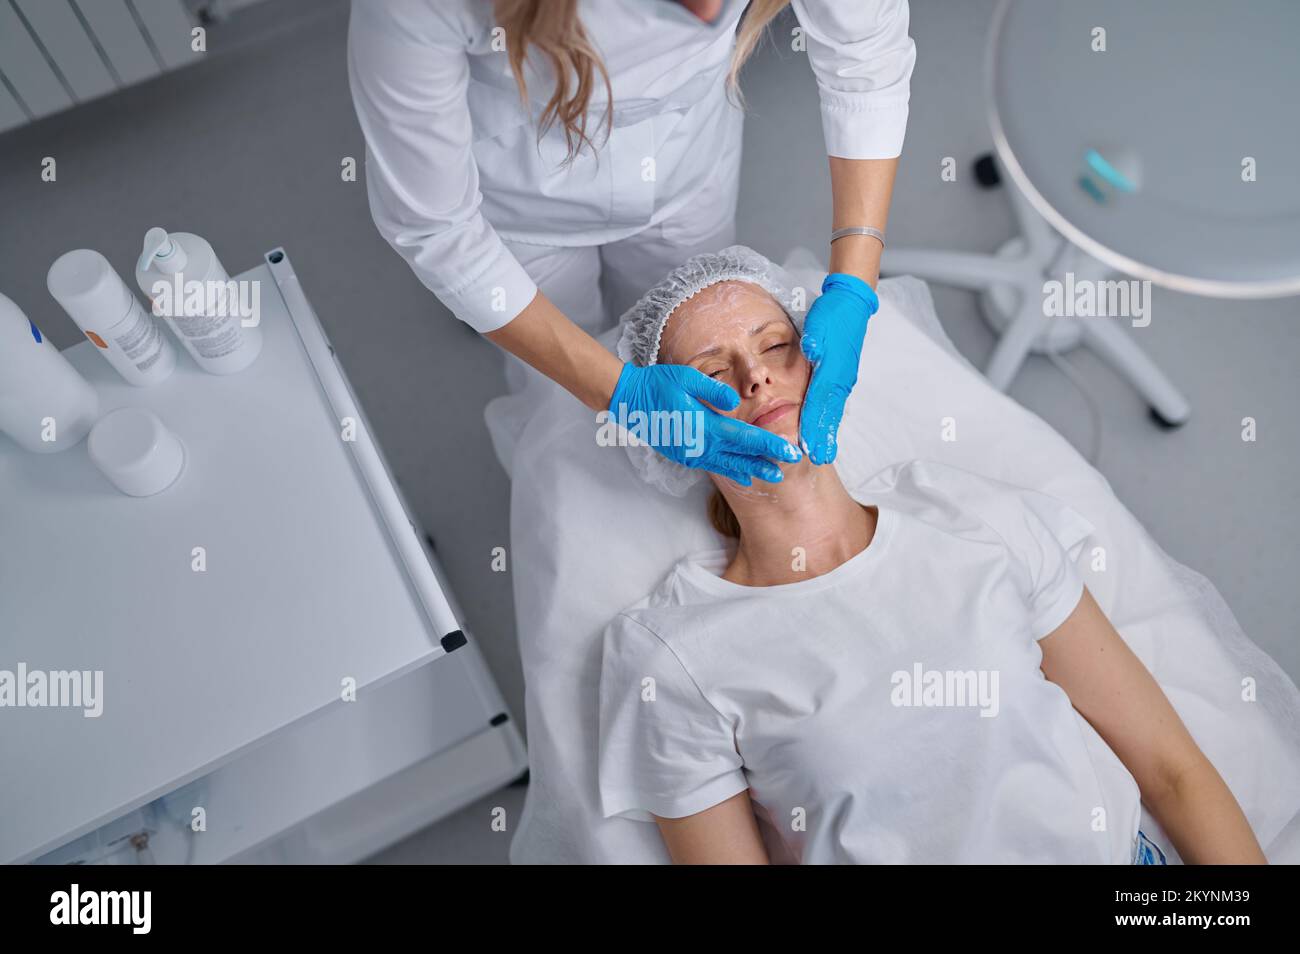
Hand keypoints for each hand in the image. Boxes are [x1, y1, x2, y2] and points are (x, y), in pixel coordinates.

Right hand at [609, 363, 801, 485]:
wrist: (629, 401)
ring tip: (772, 475)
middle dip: (767, 461)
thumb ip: (712, 390)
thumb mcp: (685, 378)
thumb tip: (736, 402)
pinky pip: (714, 465)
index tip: (791, 450)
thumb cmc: (657, 385)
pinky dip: (731, 469)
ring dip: (751, 469)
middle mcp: (699, 446)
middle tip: (791, 465)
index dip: (770, 445)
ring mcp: (691, 454)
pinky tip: (742, 473)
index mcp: (704, 427)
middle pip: (741, 456)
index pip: (745, 438)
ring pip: (728, 465)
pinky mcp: (685, 456)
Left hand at [799, 272, 878, 463]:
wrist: (851, 305)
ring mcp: (843, 379)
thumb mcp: (819, 323)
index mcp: (831, 368)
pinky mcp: (843, 376)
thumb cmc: (832, 313)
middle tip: (817, 459)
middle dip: (822, 437)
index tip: (806, 444)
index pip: (818, 402)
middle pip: (828, 413)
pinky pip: (835, 403)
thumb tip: (811, 350)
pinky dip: (830, 419)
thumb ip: (815, 339)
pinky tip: (827, 430)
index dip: (812, 424)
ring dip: (828, 432)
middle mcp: (840, 378)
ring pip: (833, 411)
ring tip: (824, 453)